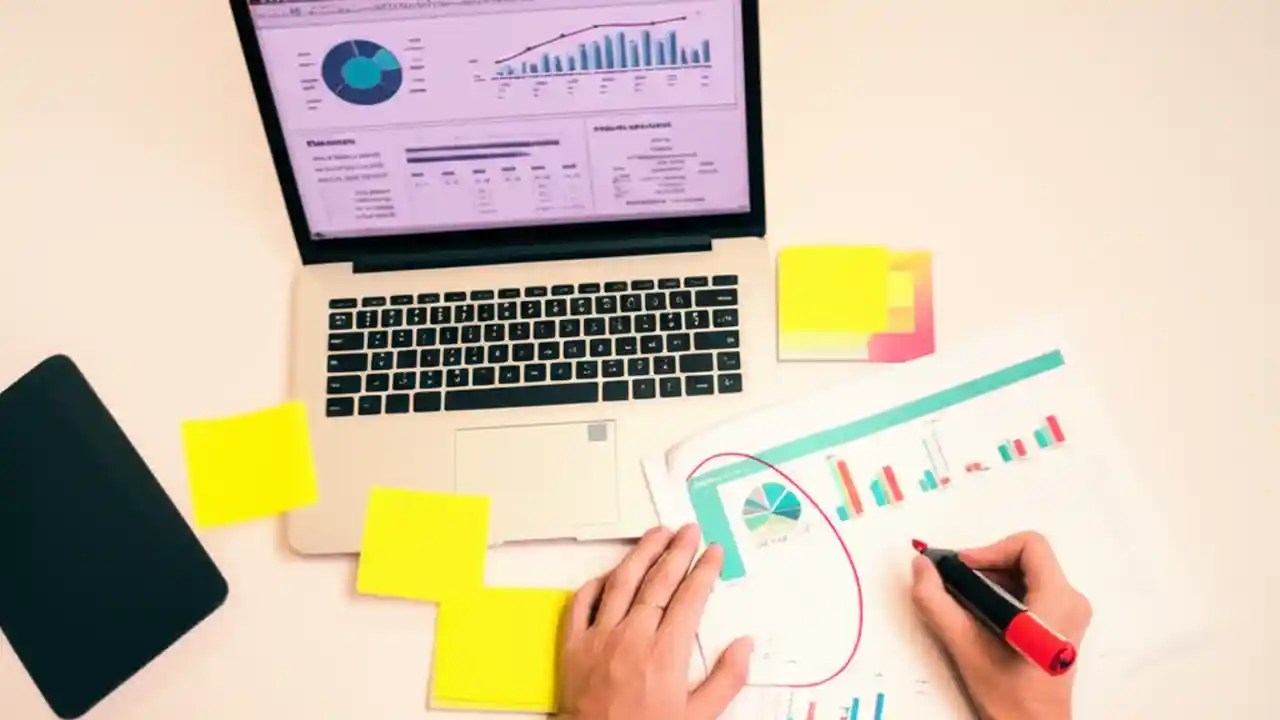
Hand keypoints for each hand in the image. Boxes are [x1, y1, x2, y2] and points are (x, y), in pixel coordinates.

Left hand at [559, 524, 753, 719]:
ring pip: (622, 582)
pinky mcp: (573, 646)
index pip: (690, 597)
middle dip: (678, 551)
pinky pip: (581, 603)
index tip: (713, 553)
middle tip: (689, 531)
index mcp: (666, 653)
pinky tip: (609, 573)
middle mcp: (632, 637)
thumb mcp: (699, 717)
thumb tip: (744, 646)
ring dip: (641, 554)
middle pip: (659, 581)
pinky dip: (596, 583)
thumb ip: (726, 680)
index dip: (704, 570)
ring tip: (656, 535)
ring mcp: (599, 638)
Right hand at [911, 532, 1091, 719]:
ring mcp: (1071, 613)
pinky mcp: (1064, 623)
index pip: (1029, 545)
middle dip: (988, 565)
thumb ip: (935, 600)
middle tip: (958, 585)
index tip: (962, 569)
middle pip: (1027, 557)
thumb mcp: (963, 644)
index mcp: (1058, 600)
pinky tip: (984, 614)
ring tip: (967, 602)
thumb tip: (920, 564)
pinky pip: (1034, 589)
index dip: (990, 549)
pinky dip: (1005, 592)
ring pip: (1028, 573)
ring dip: (994, 579)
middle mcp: (1073, 601)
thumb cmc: (1006, 690)